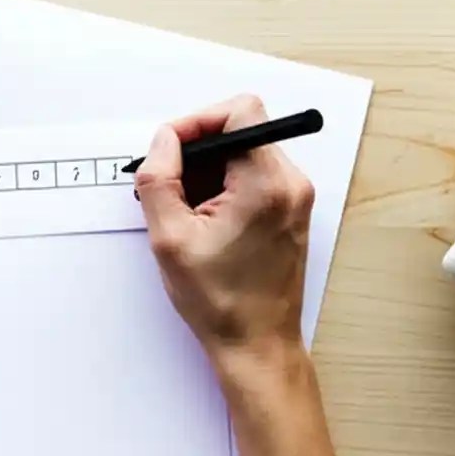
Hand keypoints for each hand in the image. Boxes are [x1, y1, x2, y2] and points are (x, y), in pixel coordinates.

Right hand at [135, 94, 314, 380]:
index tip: (170, 150)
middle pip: (239, 131)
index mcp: (267, 184)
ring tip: (188, 214)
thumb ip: (159, 179)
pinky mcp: (291, 210)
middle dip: (197, 153)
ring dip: (208, 173)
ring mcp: (295, 197)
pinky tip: (205, 222)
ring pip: (243, 153)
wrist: (256, 343)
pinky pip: (253, 176)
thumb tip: (163, 142)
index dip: (197, 122)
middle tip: (171, 188)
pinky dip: (224, 187)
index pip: (239, 112)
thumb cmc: (221, 302)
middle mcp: (290, 184)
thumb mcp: (170, 238)